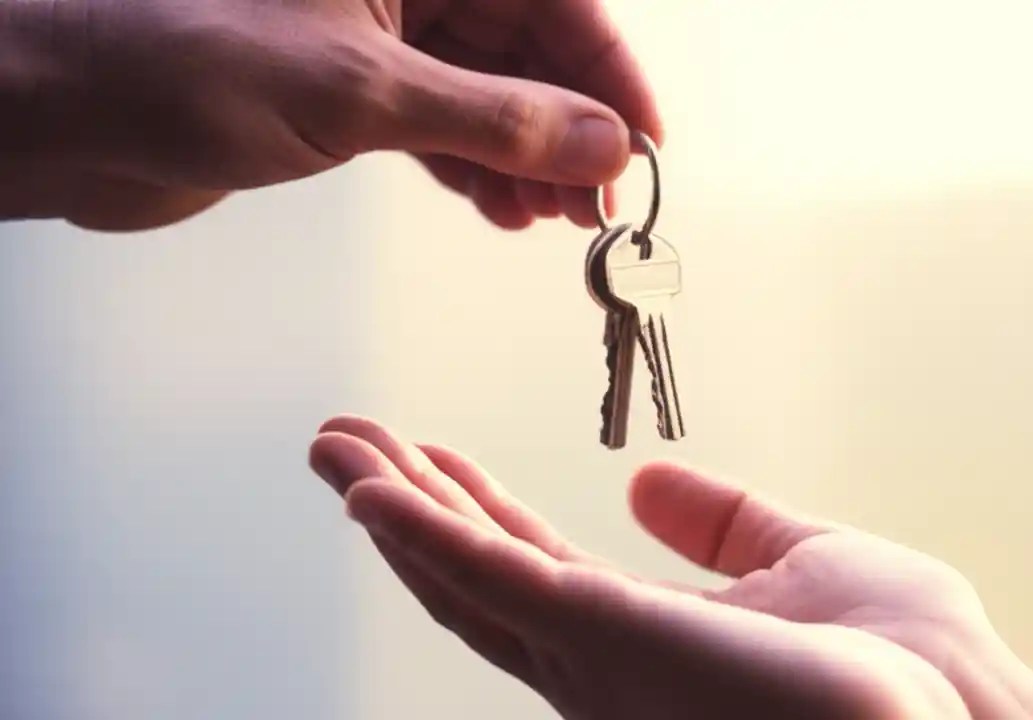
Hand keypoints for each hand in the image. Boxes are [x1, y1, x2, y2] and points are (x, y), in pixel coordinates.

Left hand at [1, 0, 657, 230]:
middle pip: (526, 49)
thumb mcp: (360, 94)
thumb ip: (492, 119)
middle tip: (598, 201)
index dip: (608, 72)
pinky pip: (442, 125)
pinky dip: (478, 170)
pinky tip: (503, 209)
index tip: (642, 141)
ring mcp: (375, 39)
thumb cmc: (178, 60)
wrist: (69, 113)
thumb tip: (599, 143)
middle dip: (570, 127)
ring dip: (530, 157)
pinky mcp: (346, 92)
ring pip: (488, 93)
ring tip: (555, 219)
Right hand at [309, 416, 1032, 719]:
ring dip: (393, 509)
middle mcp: (601, 660)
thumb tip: (646, 485)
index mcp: (643, 640)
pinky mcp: (609, 640)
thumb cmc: (901, 657)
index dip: (469, 513)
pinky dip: (424, 537)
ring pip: (465, 576)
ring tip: (337, 449)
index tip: (426, 458)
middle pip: (474, 576)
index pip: (528, 569)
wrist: (954, 711)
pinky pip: (493, 584)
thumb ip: (720, 524)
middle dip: (403, 509)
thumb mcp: (797, 557)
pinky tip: (374, 493)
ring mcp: (598, 657)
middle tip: (342, 446)